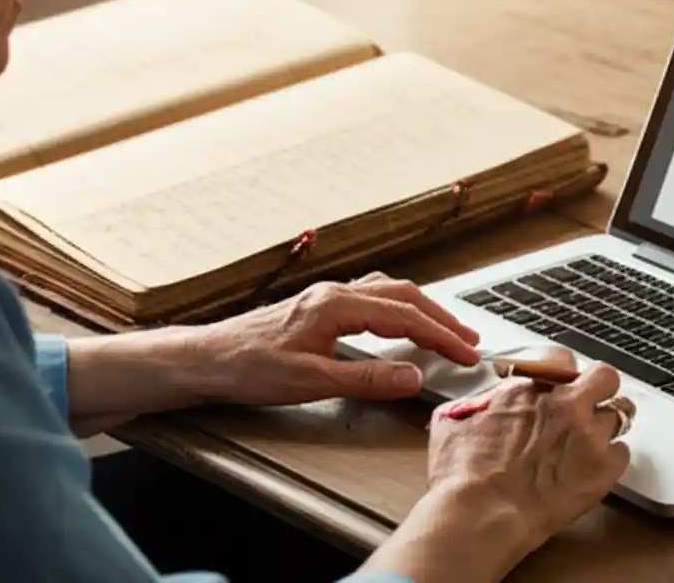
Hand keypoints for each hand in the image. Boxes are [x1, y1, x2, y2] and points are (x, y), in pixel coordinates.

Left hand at [197, 272, 480, 404]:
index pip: (405, 317)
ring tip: (444, 329)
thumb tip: (412, 376)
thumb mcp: (310, 380)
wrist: (205, 359)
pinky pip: (371, 298)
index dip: (441, 336)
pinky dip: (398, 308)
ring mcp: (325, 298)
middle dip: (441, 318)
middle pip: (403, 296)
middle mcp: (334, 294)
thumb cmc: (248, 368)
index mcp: (337, 305)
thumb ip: (366, 379)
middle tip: (469, 340)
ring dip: (421, 310)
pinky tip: (398, 322)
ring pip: (388, 293)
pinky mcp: (317, 308)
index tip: (467, 353)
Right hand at [427, 363, 631, 550]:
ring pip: (620, 414)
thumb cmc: (462, 474)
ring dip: (605, 426)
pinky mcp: (604, 469)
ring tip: (589, 444)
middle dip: (598, 389)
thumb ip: (480, 401)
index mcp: (530, 387)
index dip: (563, 375)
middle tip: (587, 407)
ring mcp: (589, 435)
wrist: (480, 513)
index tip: (559, 388)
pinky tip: (590, 472)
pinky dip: (609, 462)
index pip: (563, 360)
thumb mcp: (453, 419)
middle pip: (605, 376)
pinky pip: (622, 454)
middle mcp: (565, 404)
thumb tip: (484, 402)